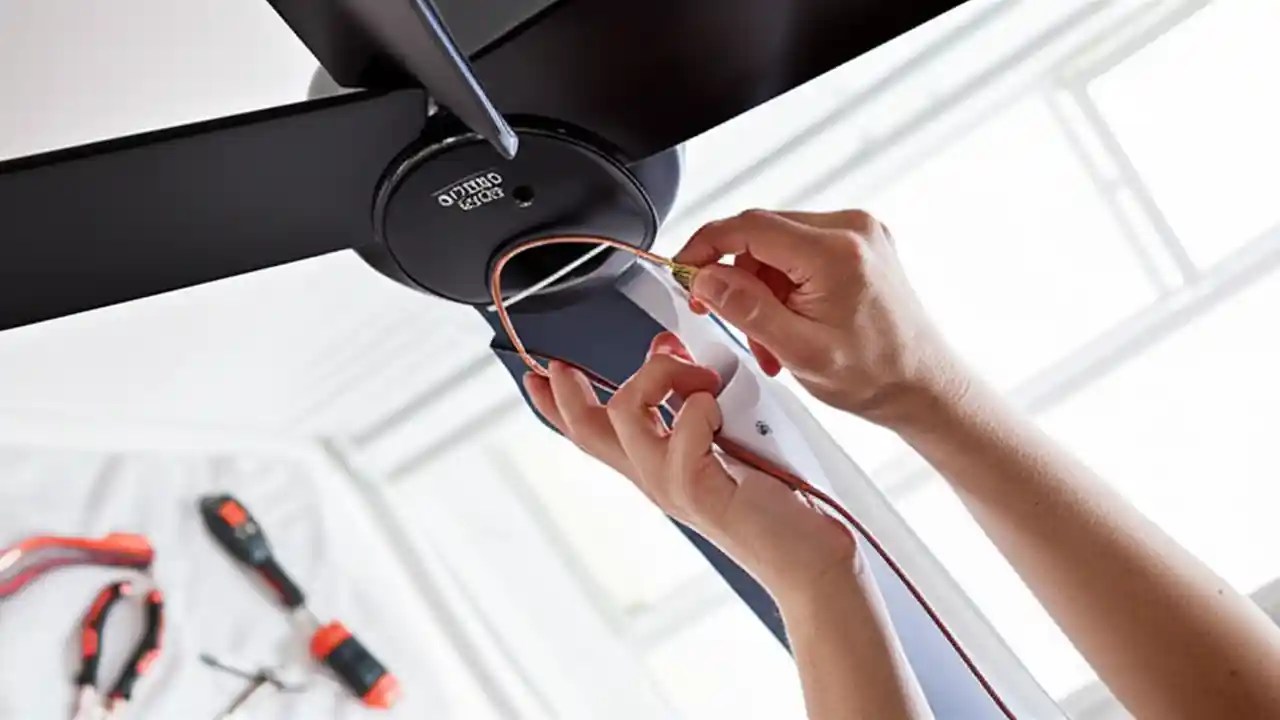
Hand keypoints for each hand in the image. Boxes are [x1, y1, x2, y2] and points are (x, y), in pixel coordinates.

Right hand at [523, 332, 854, 603]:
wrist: (811, 561)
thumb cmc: (779, 503)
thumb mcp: (727, 443)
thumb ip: (698, 409)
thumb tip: (679, 361)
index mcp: (660, 466)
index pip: (594, 433)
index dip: (558, 406)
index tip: (536, 375)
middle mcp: (657, 478)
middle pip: (590, 430)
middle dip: (571, 392)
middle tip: (569, 364)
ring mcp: (674, 485)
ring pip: (627, 413)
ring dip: (661, 377)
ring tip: (699, 379)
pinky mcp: (702, 490)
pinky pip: (682, 429)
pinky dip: (700, 406)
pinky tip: (721, 412)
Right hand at [674, 209, 967, 429]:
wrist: (922, 385)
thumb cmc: (875, 375)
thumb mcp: (800, 352)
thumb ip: (747, 310)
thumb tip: (705, 279)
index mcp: (836, 252)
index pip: (749, 226)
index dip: (705, 245)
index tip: (683, 269)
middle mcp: (851, 230)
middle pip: (760, 235)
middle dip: (738, 280)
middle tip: (732, 323)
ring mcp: (858, 233)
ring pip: (775, 245)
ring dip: (761, 289)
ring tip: (772, 338)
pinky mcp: (858, 243)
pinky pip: (799, 251)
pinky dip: (783, 285)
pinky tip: (790, 321)